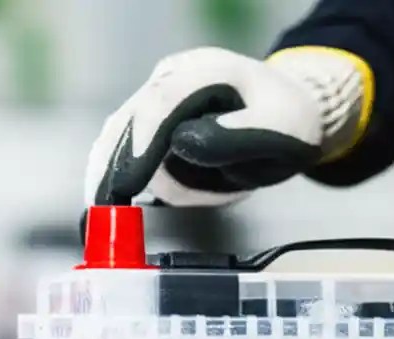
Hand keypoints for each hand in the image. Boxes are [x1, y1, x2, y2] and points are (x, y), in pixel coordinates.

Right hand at [84, 46, 371, 206]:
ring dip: (138, 177)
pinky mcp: (151, 117)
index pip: (158, 105)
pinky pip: (129, 149)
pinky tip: (146, 193)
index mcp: (205, 71)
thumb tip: (183, 144)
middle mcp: (172, 77)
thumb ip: (234, 138)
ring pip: (121, 140)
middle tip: (104, 213)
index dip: (140, 146)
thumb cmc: (287, 120)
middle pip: (126, 123)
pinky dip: (136, 175)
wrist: (290, 108)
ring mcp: (157, 95)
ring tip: (180, 198)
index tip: (128, 186)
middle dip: (118, 170)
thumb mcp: (277, 129)